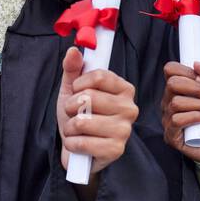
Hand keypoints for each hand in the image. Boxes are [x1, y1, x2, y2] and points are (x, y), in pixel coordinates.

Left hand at [56, 46, 138, 176]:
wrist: (77, 150)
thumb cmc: (78, 117)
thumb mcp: (73, 91)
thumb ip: (73, 70)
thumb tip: (73, 50)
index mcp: (124, 89)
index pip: (98, 76)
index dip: (79, 84)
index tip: (76, 91)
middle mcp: (130, 108)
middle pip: (89, 97)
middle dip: (70, 107)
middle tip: (73, 114)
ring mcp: (125, 130)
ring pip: (82, 121)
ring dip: (69, 127)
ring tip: (75, 130)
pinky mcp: (116, 150)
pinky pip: (82, 142)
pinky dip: (72, 143)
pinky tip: (78, 144)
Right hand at [161, 60, 199, 163]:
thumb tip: (198, 63)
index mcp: (180, 88)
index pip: (171, 70)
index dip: (187, 71)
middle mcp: (170, 101)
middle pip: (172, 84)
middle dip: (196, 88)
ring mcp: (169, 118)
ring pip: (176, 103)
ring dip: (199, 105)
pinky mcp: (171, 135)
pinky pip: (177, 120)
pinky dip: (195, 117)